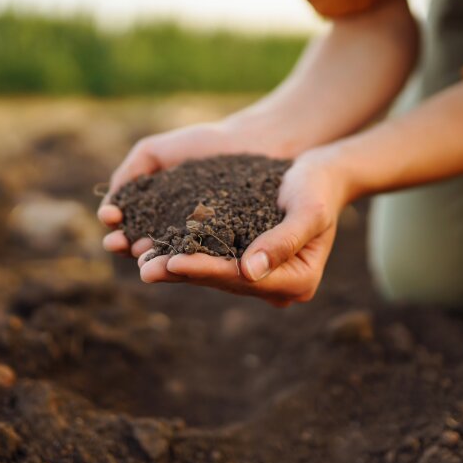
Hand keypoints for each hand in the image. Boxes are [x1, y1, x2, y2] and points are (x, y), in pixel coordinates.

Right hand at [98, 121, 274, 256]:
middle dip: (126, 245)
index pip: (127, 224)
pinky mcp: (224, 248)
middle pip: (142, 244)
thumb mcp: (154, 152)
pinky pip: (203, 256)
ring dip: (151, 258)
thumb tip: (109, 206)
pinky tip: (174, 256)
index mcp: (155, 211)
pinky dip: (186, 259)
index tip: (110, 218)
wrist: (251, 142)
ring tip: (140, 255)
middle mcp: (174, 231)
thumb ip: (130, 172)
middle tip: (117, 243)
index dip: (116, 224)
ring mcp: (199, 242)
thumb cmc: (203, 144)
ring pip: (169, 255)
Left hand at [137, 146, 350, 306]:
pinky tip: (156, 248)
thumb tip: (249, 271)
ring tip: (141, 261)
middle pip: (223, 281)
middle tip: (144, 268)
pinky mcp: (247, 261)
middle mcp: (278, 286)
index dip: (206, 270)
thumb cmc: (319, 188)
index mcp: (298, 281)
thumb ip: (283, 240)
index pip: (242, 279)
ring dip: (176, 268)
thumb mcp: (308, 210)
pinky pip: (212, 260)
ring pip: (213, 274)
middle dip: (182, 273)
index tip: (173, 262)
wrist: (321, 176)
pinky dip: (185, 253)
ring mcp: (261, 277)